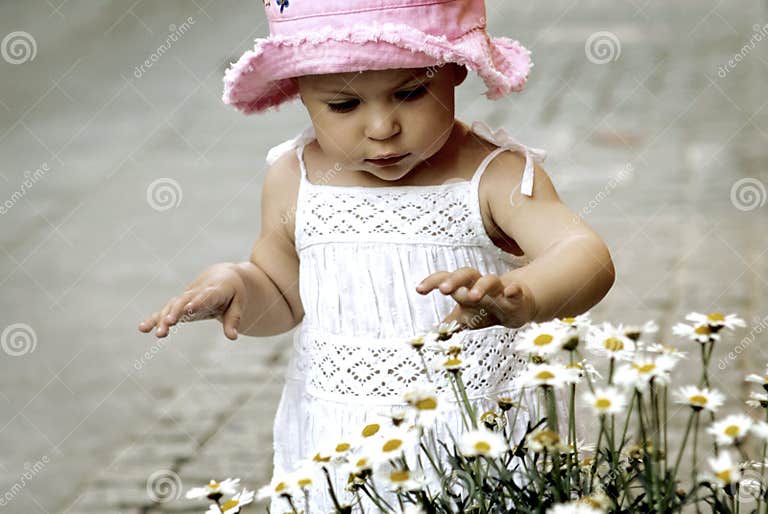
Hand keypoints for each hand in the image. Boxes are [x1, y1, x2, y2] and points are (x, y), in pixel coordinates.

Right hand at [138, 262, 247, 339]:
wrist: (222, 276)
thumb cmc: (232, 292)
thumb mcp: (238, 304)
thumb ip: (233, 320)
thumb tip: (233, 337)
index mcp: (215, 290)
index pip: (206, 296)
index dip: (198, 301)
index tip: (190, 308)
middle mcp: (198, 292)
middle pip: (185, 301)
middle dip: (176, 311)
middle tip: (168, 322)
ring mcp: (187, 297)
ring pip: (173, 305)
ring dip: (164, 318)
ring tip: (158, 333)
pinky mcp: (180, 304)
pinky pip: (166, 310)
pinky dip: (155, 318)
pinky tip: (143, 328)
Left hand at [416, 267, 535, 328]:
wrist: (517, 307)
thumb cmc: (487, 308)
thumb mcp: (466, 316)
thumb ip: (450, 322)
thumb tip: (433, 333)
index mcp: (466, 287)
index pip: (447, 279)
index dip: (432, 282)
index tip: (420, 289)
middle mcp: (480, 285)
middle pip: (467, 274)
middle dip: (454, 280)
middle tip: (444, 289)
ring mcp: (499, 289)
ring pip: (490, 280)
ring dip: (481, 287)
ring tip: (473, 296)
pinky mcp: (516, 296)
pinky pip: (516, 290)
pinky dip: (513, 290)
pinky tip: (509, 292)